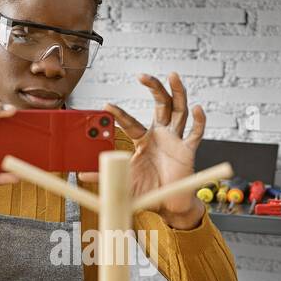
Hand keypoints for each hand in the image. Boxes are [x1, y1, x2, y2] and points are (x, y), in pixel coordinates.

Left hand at [104, 72, 206, 229]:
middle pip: (161, 104)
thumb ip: (104, 177)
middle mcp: (161, 135)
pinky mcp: (188, 150)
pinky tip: (198, 108)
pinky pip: (196, 133)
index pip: (131, 122)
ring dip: (178, 92)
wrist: (167, 205)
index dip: (119, 114)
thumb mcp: (122, 182)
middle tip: (143, 76)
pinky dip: (199, 120)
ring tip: (173, 75)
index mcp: (143, 140)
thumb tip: (81, 175)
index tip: (106, 106)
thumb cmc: (147, 191)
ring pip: (179, 110)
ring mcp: (176, 140)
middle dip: (154, 88)